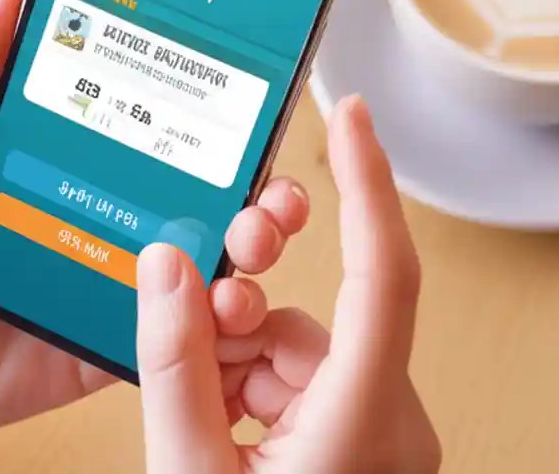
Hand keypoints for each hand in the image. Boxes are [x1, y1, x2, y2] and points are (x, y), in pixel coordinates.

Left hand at [0, 0, 309, 457]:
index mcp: (52, 151)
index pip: (141, 111)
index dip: (201, 94)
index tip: (251, 74)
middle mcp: (88, 208)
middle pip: (190, 185)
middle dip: (250, 179)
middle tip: (271, 183)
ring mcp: (98, 280)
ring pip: (196, 258)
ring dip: (245, 247)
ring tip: (258, 241)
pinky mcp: (97, 346)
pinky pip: (167, 334)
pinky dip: (213, 326)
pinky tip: (234, 312)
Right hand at [136, 96, 440, 472]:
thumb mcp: (189, 469)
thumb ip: (175, 365)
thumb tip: (167, 267)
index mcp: (366, 422)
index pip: (382, 275)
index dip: (367, 184)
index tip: (354, 119)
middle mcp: (391, 423)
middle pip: (311, 324)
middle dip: (239, 330)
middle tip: (191, 353)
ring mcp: (380, 436)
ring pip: (299, 353)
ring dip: (238, 368)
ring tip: (198, 421)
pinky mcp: (363, 446)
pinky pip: (303, 386)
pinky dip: (253, 392)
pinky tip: (218, 430)